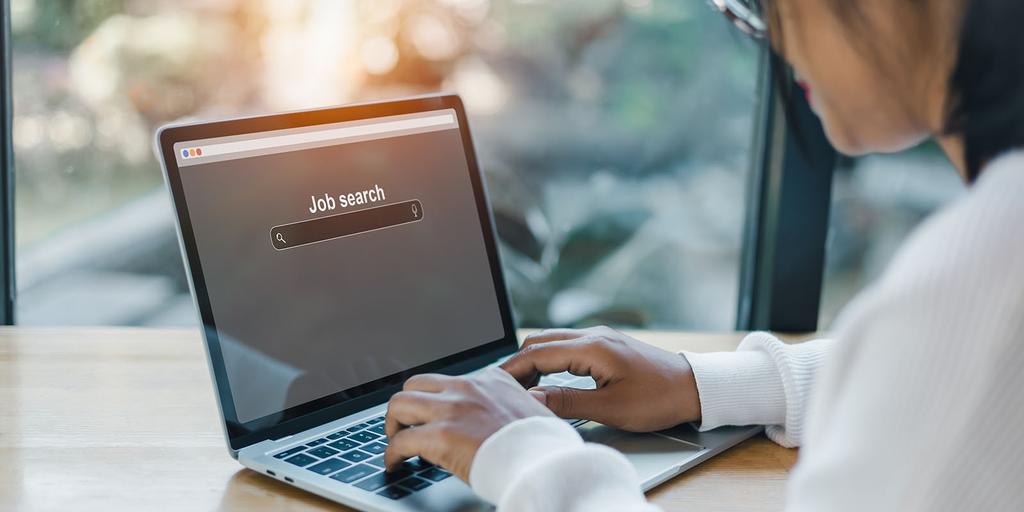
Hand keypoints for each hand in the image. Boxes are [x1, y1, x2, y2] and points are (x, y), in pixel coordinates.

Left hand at [383, 367, 554, 480]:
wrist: (544, 464)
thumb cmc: (543, 446)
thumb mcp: (532, 411)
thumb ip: (510, 406)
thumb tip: (501, 420)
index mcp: (491, 379)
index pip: (450, 380)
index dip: (436, 400)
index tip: (433, 415)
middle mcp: (468, 387)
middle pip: (416, 384)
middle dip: (407, 406)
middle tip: (406, 424)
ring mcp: (452, 409)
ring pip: (399, 404)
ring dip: (393, 424)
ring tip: (396, 440)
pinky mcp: (440, 435)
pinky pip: (400, 441)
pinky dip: (392, 454)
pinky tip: (395, 464)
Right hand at [500, 326, 700, 431]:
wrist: (694, 387)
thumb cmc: (659, 398)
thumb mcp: (611, 408)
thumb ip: (567, 402)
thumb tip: (531, 400)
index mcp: (592, 348)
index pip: (537, 354)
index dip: (511, 370)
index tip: (493, 385)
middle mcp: (593, 336)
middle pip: (539, 342)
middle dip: (517, 364)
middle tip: (501, 389)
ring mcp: (599, 337)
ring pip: (552, 342)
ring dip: (532, 361)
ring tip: (519, 386)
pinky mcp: (605, 345)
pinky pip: (566, 346)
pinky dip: (548, 360)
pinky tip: (545, 379)